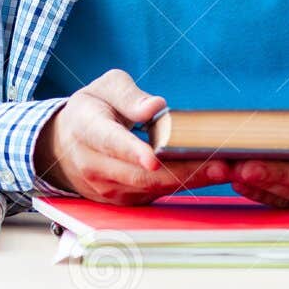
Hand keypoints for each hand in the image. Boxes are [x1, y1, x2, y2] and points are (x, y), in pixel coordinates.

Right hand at [33, 69, 231, 204]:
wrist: (62, 146)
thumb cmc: (91, 110)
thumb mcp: (104, 88)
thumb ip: (129, 95)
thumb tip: (155, 108)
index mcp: (87, 129)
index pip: (110, 142)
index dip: (132, 152)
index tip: (153, 159)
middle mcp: (94, 164)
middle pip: (140, 174)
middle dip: (183, 172)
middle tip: (220, 165)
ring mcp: (107, 187)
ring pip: (152, 189)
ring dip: (190, 181)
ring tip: (226, 170)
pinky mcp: (122, 200)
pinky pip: (155, 195)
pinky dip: (183, 186)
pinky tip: (209, 175)